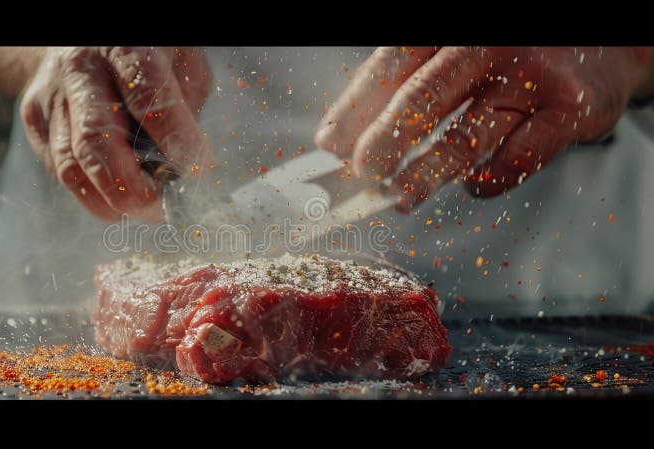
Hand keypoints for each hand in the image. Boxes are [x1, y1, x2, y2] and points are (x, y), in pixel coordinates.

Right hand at [20, 47, 211, 221]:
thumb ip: (187, 104)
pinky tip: (117, 194)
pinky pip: (61, 171)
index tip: (196, 172)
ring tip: (143, 209)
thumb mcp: (180, 61)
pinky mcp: (36, 121)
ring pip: (72, 166)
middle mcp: (80, 70)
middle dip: (133, 188)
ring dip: (110, 200)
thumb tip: (188, 162)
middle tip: (162, 209)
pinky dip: (92, 194)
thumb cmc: (144, 53)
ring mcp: (52, 97)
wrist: (81, 39)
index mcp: (122, 47)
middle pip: (97, 141)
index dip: (174, 142)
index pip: (148, 100)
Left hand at [315, 47, 653, 211]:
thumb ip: (401, 90)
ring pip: (468, 133)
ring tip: (401, 198)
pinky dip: (488, 180)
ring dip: (427, 173)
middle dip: (386, 141)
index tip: (331, 145)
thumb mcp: (452, 58)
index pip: (391, 66)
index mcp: (449, 31)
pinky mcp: (571, 109)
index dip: (356, 108)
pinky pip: (520, 156)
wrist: (600, 48)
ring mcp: (532, 75)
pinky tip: (471, 187)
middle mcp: (489, 45)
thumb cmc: (508, 60)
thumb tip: (341, 141)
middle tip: (362, 174)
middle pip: (426, 95)